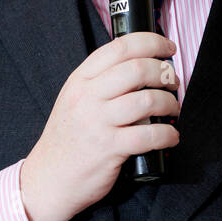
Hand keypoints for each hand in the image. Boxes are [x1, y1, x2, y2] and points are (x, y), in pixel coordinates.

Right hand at [20, 32, 179, 220]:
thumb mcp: (73, 99)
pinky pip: (149, 135)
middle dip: (164, 72)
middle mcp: (87, 97)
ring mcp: (98, 123)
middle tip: (173, 81)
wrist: (48, 178)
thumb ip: (99, 81)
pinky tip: (170, 136)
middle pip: (137, 69)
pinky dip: (168, 135)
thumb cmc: (67, 138)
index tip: (167, 47)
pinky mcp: (109, 149)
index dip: (150, 42)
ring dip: (169, 103)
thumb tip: (140, 66)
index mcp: (80, 80)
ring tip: (172, 109)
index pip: (119, 48)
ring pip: (147, 101)